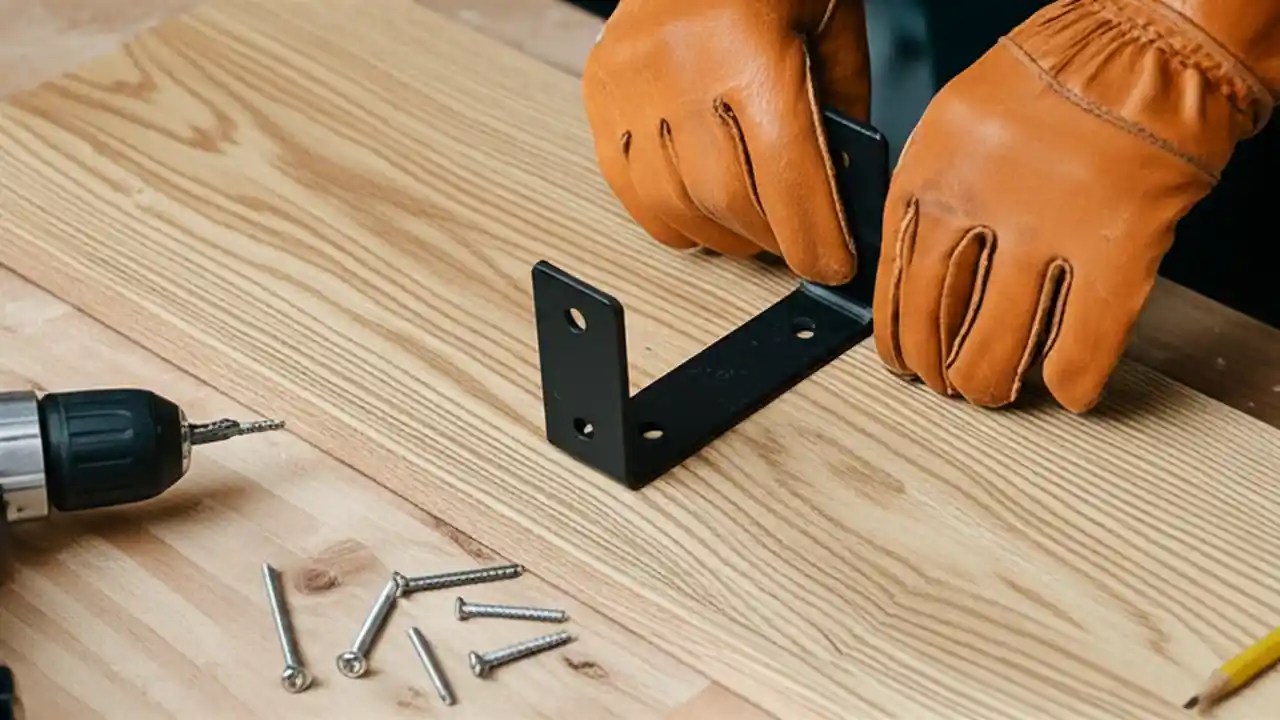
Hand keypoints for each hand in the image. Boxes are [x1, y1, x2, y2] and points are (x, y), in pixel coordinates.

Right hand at [582, 0, 870, 284]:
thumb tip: (839, 199)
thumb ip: (839, 114)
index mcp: (751, 50)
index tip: (830, 266)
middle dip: (769, 240)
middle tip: (794, 246)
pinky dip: (668, 216)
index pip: (785, 177)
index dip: (812, 238)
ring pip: (673, 204)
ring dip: (719, 234)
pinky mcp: (599, 93)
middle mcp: (681, 69)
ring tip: (748, 231)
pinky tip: (698, 210)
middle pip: (726, 200)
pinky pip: (627, 187)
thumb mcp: (834, 30)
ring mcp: (630, 83)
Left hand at [873, 0, 1278, 411]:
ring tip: (993, 393)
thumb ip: (937, 188)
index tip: (901, 359)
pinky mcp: (1119, 244)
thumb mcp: (962, 119)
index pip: (896, 276)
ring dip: (989, 384)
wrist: (1154, 37)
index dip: (896, 332)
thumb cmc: (1067, 69)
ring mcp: (1047, 226)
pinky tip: (1067, 389)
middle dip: (936, 366)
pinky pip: (1083, 343)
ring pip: (995, 345)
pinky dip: (1071, 380)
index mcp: (931, 167)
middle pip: (935, 319)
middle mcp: (978, 200)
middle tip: (946, 383)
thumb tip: (921, 262)